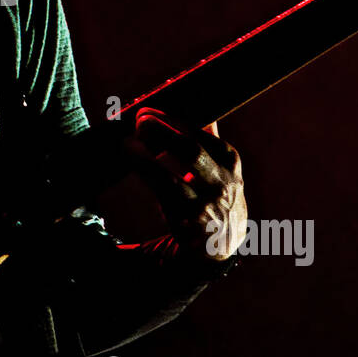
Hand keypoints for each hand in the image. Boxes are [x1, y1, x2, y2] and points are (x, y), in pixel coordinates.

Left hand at [124, 108, 246, 261]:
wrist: (220, 244)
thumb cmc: (213, 197)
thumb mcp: (223, 169)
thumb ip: (211, 142)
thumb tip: (205, 113)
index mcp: (229, 161)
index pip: (201, 134)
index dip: (173, 121)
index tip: (150, 112)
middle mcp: (222, 182)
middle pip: (191, 151)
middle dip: (163, 133)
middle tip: (140, 121)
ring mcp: (206, 205)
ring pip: (172, 177)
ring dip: (147, 158)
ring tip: (128, 143)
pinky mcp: (188, 224)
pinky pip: (162, 197)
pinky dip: (146, 176)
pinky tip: (134, 162)